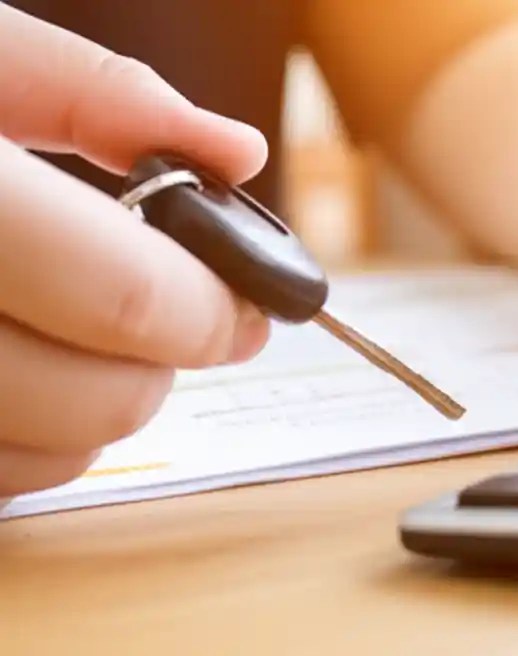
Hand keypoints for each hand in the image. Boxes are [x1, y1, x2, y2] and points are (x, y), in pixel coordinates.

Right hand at [0, 5, 269, 494]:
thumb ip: (96, 94)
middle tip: (179, 317)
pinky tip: (15, 375)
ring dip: (101, 411)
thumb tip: (237, 152)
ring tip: (90, 337)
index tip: (253, 300)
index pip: (126, 296)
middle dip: (165, 362)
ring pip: (39, 459)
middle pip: (94, 395)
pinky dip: (23, 448)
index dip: (218, 308)